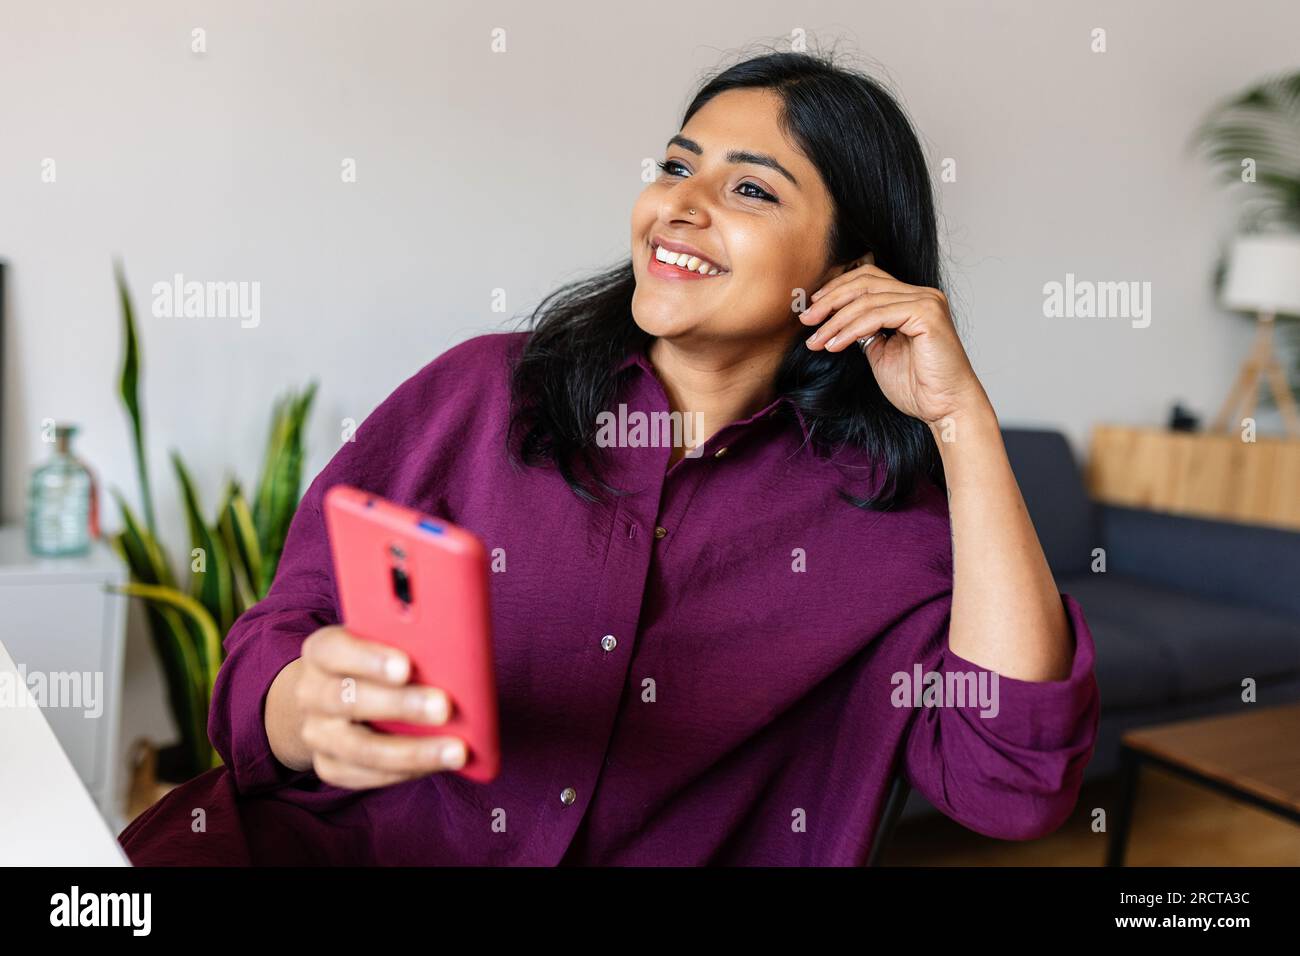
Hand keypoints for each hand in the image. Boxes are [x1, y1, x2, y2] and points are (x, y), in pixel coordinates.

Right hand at [273, 625, 466, 789]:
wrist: (331, 696)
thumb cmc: (371, 663)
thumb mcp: (379, 643)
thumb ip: (405, 644)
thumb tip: (453, 658)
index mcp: (322, 651)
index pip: (334, 650)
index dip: (369, 658)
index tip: (406, 666)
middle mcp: (311, 692)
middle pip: (349, 700)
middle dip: (400, 705)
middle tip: (444, 707)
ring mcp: (317, 733)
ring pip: (360, 747)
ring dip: (412, 751)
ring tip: (456, 750)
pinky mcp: (328, 765)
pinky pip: (365, 775)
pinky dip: (406, 771)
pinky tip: (439, 764)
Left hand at [798, 263, 986, 425]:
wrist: (945, 409)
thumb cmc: (918, 387)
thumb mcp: (881, 352)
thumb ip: (865, 331)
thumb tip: (836, 321)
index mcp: (912, 299)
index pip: (868, 279)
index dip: (836, 289)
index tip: (812, 310)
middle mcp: (922, 295)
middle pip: (865, 282)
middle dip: (830, 300)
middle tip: (806, 320)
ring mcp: (926, 301)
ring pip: (867, 300)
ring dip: (835, 321)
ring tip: (816, 340)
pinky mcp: (927, 315)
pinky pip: (877, 315)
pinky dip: (851, 329)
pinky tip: (835, 344)